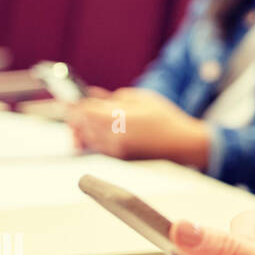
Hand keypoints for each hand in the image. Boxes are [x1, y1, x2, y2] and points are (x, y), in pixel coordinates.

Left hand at [67, 86, 210, 167]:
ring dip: (83, 128)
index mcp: (116, 119)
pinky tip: (101, 131)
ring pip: (86, 138)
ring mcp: (114, 150)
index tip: (71, 99)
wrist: (182, 144)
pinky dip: (94, 138)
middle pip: (81, 126)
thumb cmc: (166, 119)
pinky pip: (97, 147)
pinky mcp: (119, 159)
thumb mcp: (141, 99)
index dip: (75, 103)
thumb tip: (94, 94)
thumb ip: (115, 97)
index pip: (83, 111)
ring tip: (87, 120)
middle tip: (77, 108)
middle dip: (77, 116)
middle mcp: (111, 137)